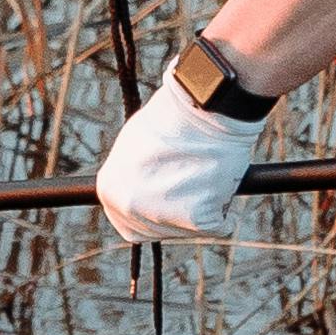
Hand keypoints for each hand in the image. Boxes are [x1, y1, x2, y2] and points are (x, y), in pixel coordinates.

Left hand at [96, 69, 264, 245]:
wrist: (205, 106)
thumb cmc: (173, 117)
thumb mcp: (135, 146)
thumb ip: (132, 175)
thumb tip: (140, 188)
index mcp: (110, 191)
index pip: (126, 221)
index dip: (151, 212)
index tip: (169, 201)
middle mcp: (130, 209)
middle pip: (157, 229)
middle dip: (176, 215)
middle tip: (194, 191)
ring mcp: (163, 217)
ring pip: (188, 227)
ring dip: (201, 208)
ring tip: (206, 172)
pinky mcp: (197, 221)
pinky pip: (218, 224)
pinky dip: (225, 209)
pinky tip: (222, 181)